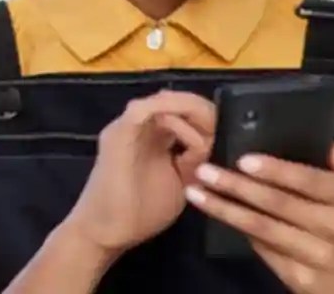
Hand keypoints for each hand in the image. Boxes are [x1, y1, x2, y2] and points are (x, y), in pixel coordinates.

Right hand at [61, 90, 215, 258]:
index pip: (185, 113)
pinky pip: (144, 108)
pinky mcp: (119, 132)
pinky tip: (186, 125)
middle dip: (203, 111)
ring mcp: (128, 125)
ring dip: (189, 109)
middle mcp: (141, 125)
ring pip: (163, 100)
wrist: (107, 233)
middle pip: (177, 101)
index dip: (208, 119)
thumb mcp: (183, 182)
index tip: (226, 134)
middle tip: (219, 127)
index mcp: (156, 136)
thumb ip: (195, 160)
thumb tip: (212, 140)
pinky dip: (168, 110)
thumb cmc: (142, 213)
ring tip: (207, 128)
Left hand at [185, 143, 333, 293]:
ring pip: (263, 231)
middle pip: (277, 206)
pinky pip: (264, 251)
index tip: (244, 159)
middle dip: (236, 187)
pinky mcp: (300, 280)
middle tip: (204, 171)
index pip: (308, 182)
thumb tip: (326, 142)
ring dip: (225, 211)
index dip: (276, 171)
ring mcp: (315, 258)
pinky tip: (220, 214)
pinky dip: (241, 231)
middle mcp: (332, 229)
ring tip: (197, 193)